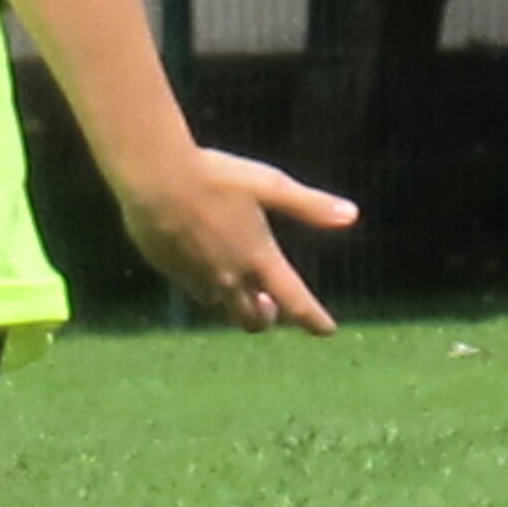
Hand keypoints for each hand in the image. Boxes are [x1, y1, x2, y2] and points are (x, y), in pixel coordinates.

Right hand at [115, 148, 359, 333]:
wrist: (155, 177)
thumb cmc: (215, 176)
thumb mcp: (270, 185)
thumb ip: (310, 206)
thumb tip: (352, 215)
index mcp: (259, 258)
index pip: (295, 301)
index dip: (314, 319)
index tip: (326, 330)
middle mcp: (229, 277)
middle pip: (251, 320)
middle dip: (265, 318)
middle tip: (270, 306)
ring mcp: (196, 278)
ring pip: (220, 306)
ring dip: (233, 302)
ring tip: (236, 283)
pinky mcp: (170, 271)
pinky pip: (193, 289)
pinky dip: (206, 285)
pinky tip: (203, 263)